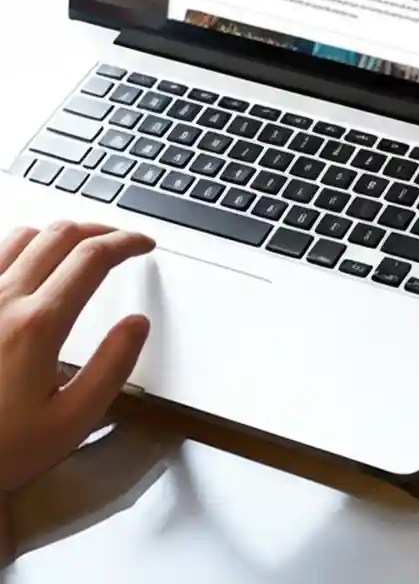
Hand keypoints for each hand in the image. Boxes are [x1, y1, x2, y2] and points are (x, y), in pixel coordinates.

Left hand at [0, 223, 154, 492]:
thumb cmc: (0, 449)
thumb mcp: (72, 421)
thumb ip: (112, 367)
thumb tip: (137, 324)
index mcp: (38, 325)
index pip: (93, 258)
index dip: (126, 243)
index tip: (144, 246)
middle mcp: (2, 301)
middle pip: (58, 235)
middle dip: (98, 229)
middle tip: (120, 241)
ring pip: (20, 237)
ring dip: (57, 234)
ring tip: (78, 249)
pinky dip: (19, 248)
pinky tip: (29, 266)